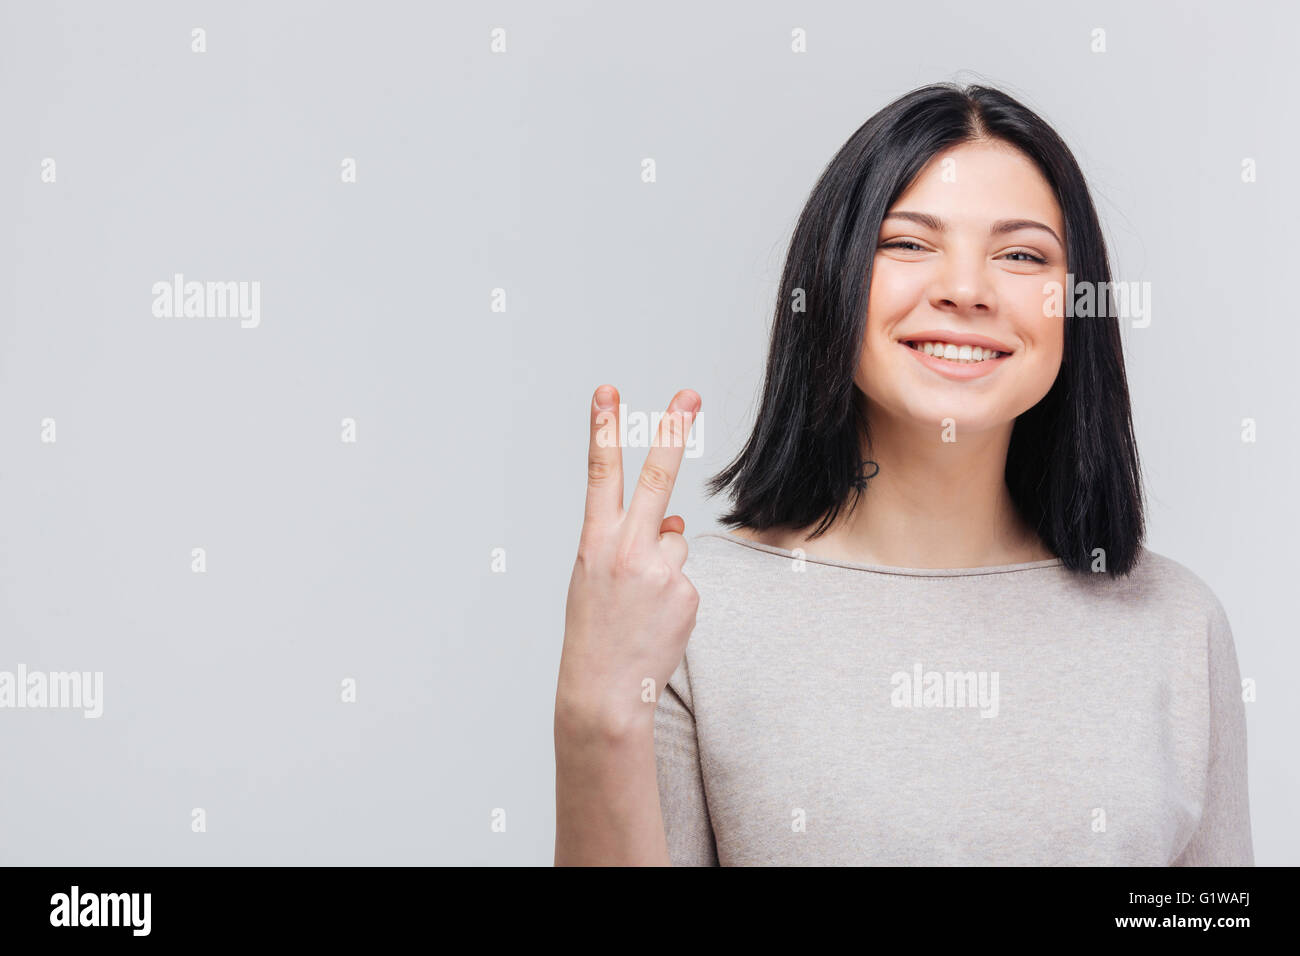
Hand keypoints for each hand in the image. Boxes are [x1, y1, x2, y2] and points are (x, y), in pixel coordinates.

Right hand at [555, 384, 701, 738]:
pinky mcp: (687, 593)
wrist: (604, 692)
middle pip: (657, 479)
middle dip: (672, 432)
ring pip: (675, 542)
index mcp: (594, 542)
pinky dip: (675, 594)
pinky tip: (657, 620)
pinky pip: (686, 577)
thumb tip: (676, 522)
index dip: (604, 430)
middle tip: (689, 395)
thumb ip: (630, 541)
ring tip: (641, 605)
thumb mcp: (595, 578)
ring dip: (664, 565)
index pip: (600, 474)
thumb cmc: (594, 632)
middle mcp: (627, 549)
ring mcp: (660, 570)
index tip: (609, 393)